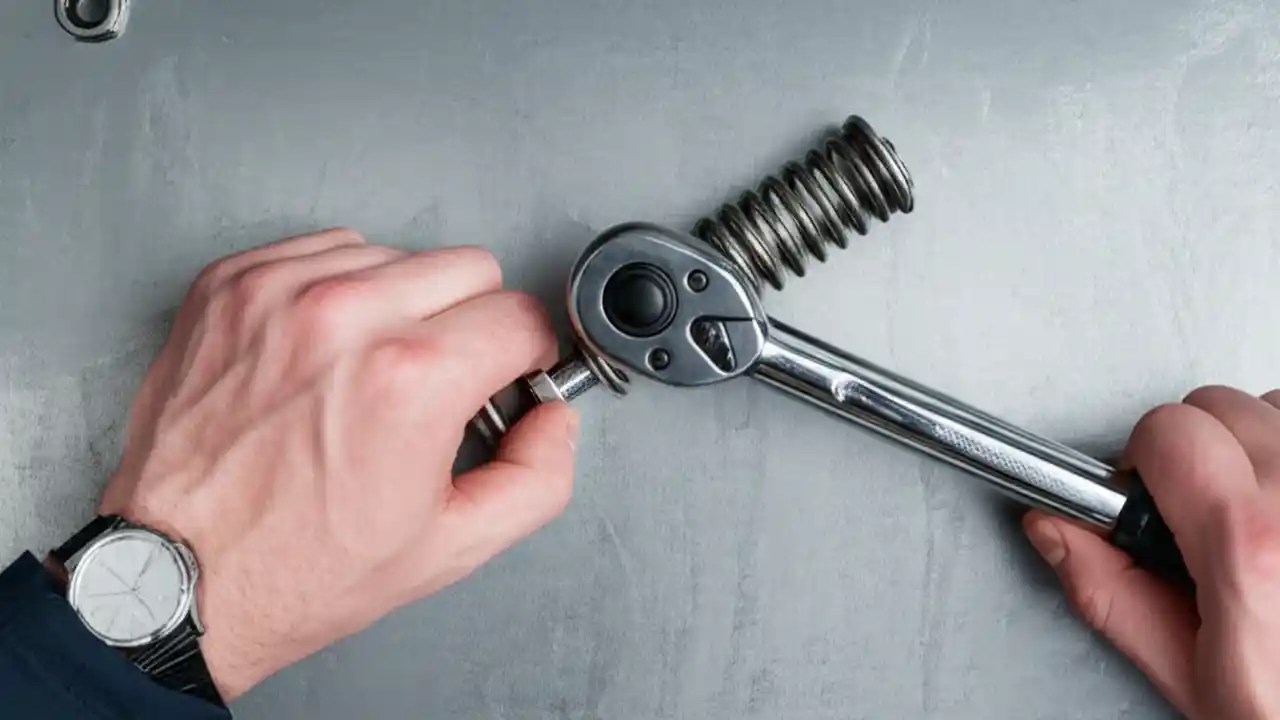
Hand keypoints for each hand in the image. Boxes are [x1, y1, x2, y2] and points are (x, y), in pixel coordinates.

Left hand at [98, 228, 579, 699]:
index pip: (520, 315)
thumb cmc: (298, 568)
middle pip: (470, 267)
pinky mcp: (231, 284)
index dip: (524, 357)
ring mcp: (279, 292)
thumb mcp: (452, 547)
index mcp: (410, 380)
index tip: (503, 379)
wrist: (176, 575)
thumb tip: (553, 416)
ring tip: (369, 372)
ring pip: (398, 254)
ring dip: (402, 304)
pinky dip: (339, 290)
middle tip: (437, 383)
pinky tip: (326, 350)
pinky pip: (326, 249)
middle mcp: (344, 317)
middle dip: (472, 323)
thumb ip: (538, 477)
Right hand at [1024, 386, 1279, 718]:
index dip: (1144, 463)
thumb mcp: (1195, 677)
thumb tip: (1056, 529)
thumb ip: (1110, 594)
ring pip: (1277, 407)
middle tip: (1210, 516)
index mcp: (1250, 546)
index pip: (1167, 430)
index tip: (1151, 497)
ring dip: (1261, 445)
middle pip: (1219, 407)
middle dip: (1197, 451)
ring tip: (1268, 512)